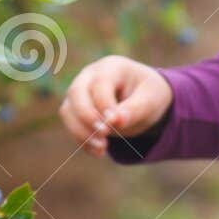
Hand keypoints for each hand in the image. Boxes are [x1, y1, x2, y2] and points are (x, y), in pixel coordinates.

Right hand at [58, 55, 172, 157]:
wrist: (144, 98)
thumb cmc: (148, 94)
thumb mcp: (150, 100)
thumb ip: (134, 109)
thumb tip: (115, 121)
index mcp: (112, 66)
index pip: (99, 84)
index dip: (104, 105)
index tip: (116, 124)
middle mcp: (90, 75)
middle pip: (76, 93)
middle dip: (87, 117)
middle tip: (104, 136)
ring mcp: (79, 91)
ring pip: (67, 110)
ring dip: (81, 132)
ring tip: (102, 149)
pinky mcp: (76, 108)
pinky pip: (70, 124)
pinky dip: (82, 140)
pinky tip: (99, 152)